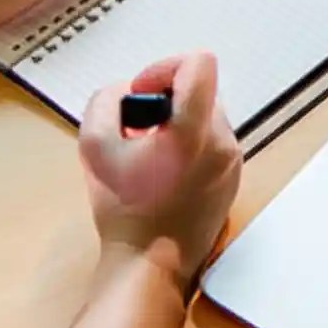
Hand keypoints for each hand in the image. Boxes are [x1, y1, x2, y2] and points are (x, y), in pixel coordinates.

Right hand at [79, 52, 241, 295]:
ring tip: (149, 153)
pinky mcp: (233, 178)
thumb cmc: (125, 210)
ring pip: (207, 117)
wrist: (151, 263)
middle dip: (166, 101)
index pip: (200, 64)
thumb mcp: (94, 145)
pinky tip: (165, 171)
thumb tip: (125, 91)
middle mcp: (223, 142)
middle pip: (201, 91)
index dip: (164, 67)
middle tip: (139, 129)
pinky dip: (189, 146)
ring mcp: (232, 162)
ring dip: (177, 124)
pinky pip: (213, 144)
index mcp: (194, 132)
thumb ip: (106, 101)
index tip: (143, 93)